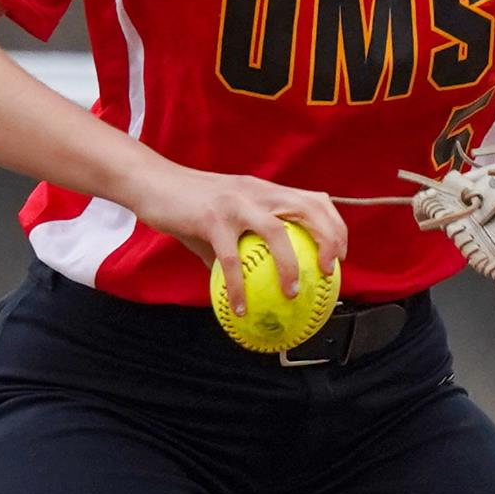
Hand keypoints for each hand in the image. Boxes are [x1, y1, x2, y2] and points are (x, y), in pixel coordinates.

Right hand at [126, 164, 348, 315]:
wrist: (154, 184)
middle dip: (328, 238)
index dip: (334, 225)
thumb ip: (242, 244)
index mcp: (265, 190)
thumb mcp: (222, 220)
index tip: (340, 254)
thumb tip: (256, 283)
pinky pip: (231, 260)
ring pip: (277, 232)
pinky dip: (239, 287)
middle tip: (328, 272)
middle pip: (308, 208)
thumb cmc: (189, 205)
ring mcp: (236, 204)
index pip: (313, 199)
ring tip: (292, 294)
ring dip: (291, 265)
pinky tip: (240, 309)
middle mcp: (257, 192)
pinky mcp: (212, 219)